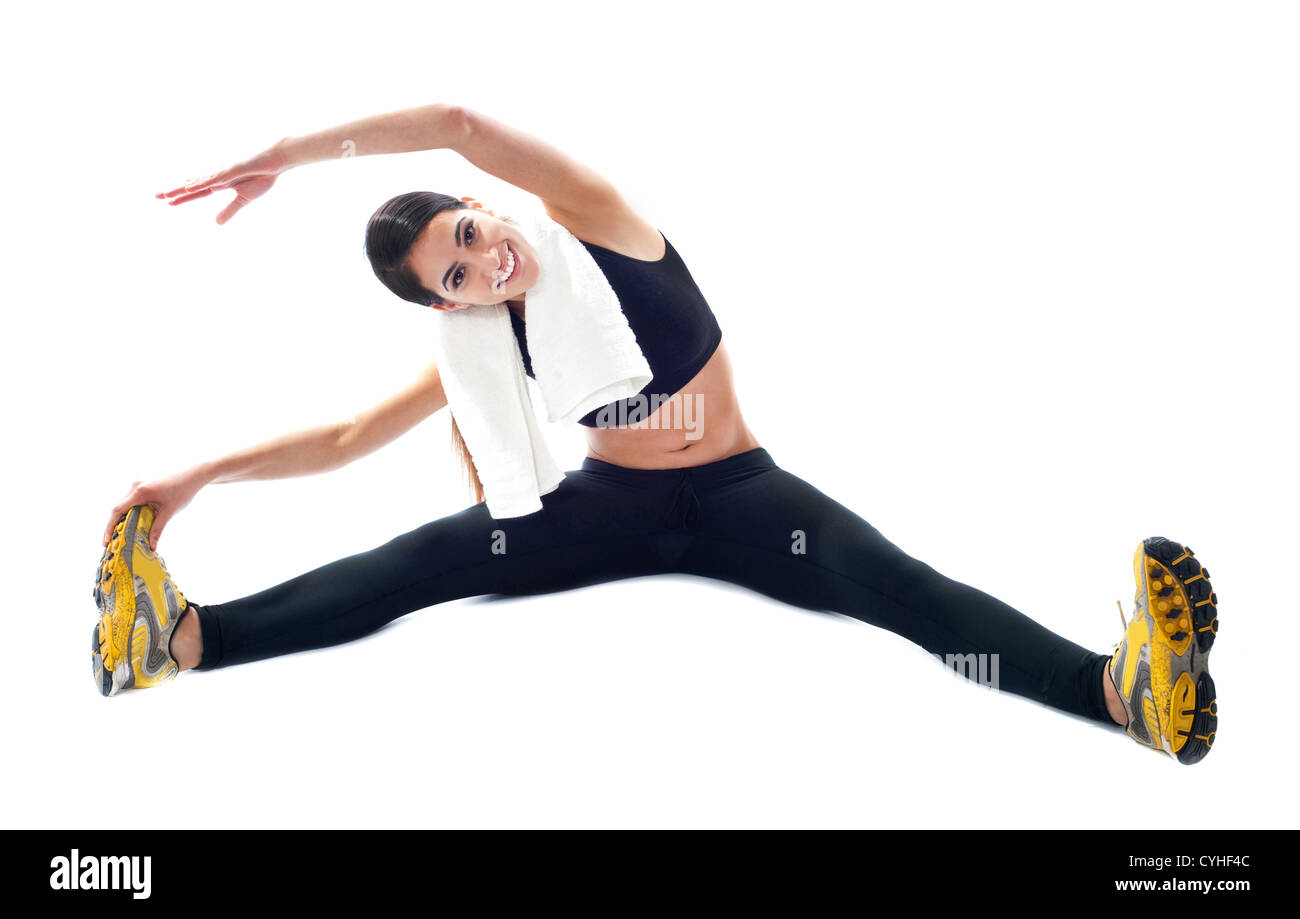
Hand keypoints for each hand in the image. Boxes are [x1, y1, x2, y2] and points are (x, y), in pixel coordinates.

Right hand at [103, 468, 205, 549]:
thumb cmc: (183, 490)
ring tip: (122, 535)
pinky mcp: (143, 484)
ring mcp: (138, 483)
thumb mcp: (169, 512)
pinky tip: (132, 523)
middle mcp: (135, 485)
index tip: (106, 541)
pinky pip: (131, 500)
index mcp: (140, 491)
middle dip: (114, 526)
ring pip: (124, 504)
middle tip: (112, 542)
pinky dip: (130, 512)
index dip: (109, 527)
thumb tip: (151, 546)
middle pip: (118, 508)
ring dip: (122, 519)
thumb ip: (157, 529)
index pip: (117, 511)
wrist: (194, 475)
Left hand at [155, 142, 289, 224]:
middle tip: (156, 196)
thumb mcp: (243, 200)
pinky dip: (202, 183)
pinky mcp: (231, 171)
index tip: (167, 201)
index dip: (182, 197)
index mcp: (220, 184)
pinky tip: (191, 188)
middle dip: (175, 191)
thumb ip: (229, 211)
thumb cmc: (261, 177)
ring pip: (199, 182)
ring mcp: (223, 174)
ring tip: (168, 193)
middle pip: (192, 186)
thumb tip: (216, 223)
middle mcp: (217, 178)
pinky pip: (215, 178)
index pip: (197, 193)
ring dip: (183, 188)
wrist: (274, 162)